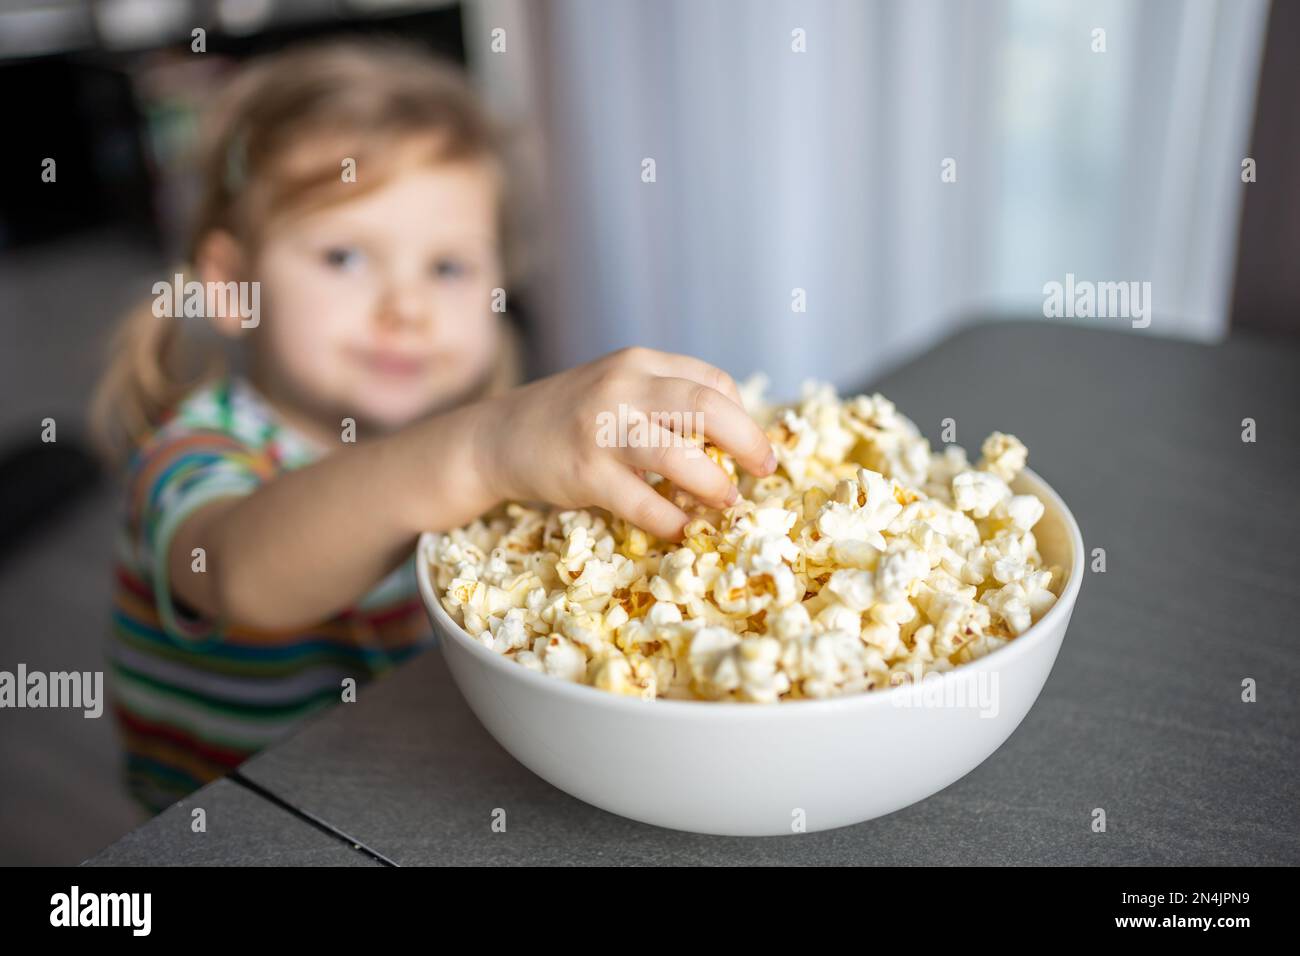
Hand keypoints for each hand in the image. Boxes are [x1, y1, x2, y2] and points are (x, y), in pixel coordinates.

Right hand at [471, 347, 775, 538]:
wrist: (497, 437)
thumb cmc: (569, 420)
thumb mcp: (618, 391)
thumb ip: (666, 403)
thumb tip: (734, 443)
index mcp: (639, 363)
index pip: (712, 382)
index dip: (742, 417)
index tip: (749, 449)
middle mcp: (622, 387)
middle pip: (707, 407)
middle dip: (747, 443)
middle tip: (762, 471)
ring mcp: (601, 429)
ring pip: (680, 454)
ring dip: (714, 485)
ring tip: (726, 503)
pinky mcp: (584, 471)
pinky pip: (644, 502)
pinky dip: (673, 520)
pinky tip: (682, 528)